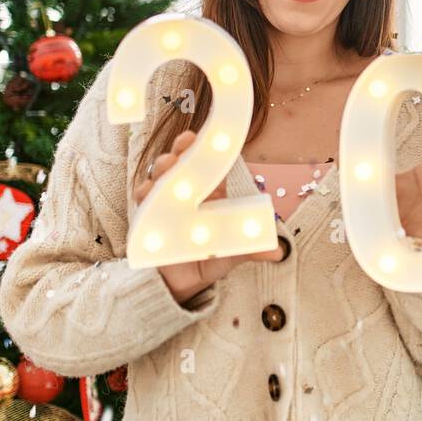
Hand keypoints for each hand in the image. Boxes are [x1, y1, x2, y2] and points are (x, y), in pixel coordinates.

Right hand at [133, 130, 284, 304]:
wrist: (185, 283)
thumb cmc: (211, 258)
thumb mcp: (233, 252)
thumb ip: (251, 248)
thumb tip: (278, 252)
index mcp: (212, 193)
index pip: (210, 165)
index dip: (206, 148)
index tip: (206, 137)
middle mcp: (188, 192)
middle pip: (182, 163)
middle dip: (182, 150)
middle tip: (185, 144)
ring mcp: (166, 201)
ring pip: (161, 176)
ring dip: (163, 168)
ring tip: (168, 165)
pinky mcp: (148, 216)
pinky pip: (143, 199)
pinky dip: (145, 192)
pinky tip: (149, 190)